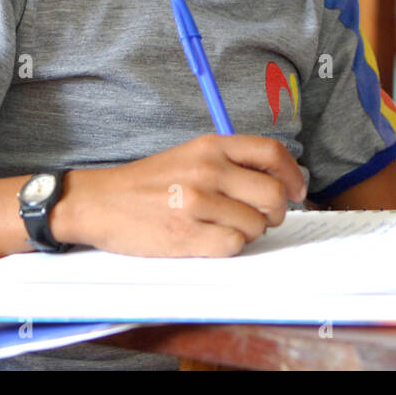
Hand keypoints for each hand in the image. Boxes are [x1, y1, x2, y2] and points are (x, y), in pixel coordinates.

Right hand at [57, 134, 306, 256]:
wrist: (99, 202)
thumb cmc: (147, 183)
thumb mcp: (189, 156)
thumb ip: (229, 163)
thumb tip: (278, 184)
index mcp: (210, 146)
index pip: (272, 153)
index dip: (292, 175)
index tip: (296, 191)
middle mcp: (207, 170)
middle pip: (272, 194)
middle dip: (274, 213)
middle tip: (261, 219)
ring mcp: (196, 203)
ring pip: (255, 225)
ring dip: (248, 233)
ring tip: (224, 228)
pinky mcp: (186, 235)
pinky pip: (232, 247)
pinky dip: (228, 248)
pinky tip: (210, 241)